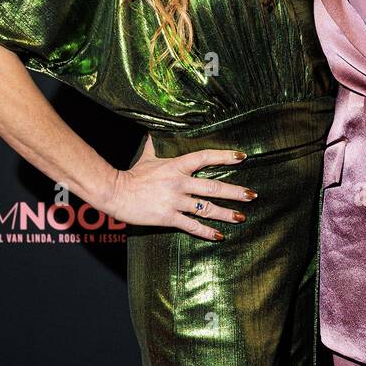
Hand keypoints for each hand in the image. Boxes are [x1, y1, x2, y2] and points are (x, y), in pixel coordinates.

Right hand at [101, 134, 254, 239]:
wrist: (114, 192)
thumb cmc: (132, 174)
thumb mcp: (147, 156)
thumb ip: (155, 144)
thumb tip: (156, 129)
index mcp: (176, 165)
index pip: (205, 157)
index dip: (224, 156)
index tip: (242, 157)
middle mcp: (179, 183)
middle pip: (213, 187)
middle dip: (235, 191)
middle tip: (251, 195)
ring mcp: (175, 201)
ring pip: (206, 208)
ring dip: (226, 213)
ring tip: (241, 217)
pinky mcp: (168, 217)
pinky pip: (192, 226)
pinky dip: (206, 232)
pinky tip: (219, 236)